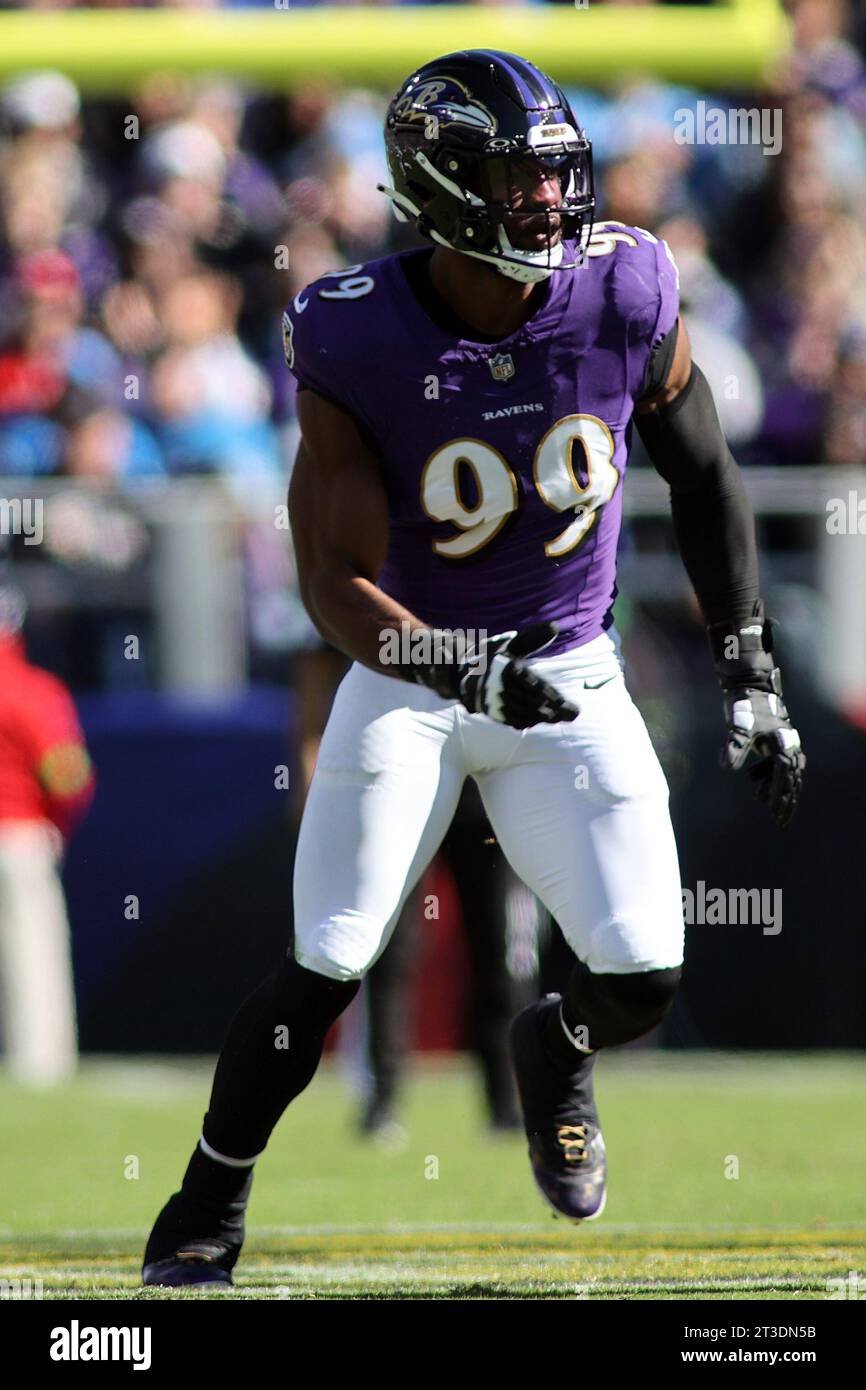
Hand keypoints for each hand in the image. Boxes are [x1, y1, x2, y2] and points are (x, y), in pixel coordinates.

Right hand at [458, 624, 578, 728]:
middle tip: (571, 714)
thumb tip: (556, 627)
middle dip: (552, 709)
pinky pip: (510, 719)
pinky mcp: (491, 711)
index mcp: (506, 668)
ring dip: (542, 717)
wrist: (462, 672)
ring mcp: (495, 701)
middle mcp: (500, 686)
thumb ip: (534, 638)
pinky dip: (526, 721)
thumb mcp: (512, 644)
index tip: (562, 701)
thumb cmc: (494, 655)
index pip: (530, 683)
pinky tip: (539, 721)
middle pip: (530, 701)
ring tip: (559, 718)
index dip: (546, 693)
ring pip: (522, 712)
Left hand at [720, 677, 804, 827]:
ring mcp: (784, 743)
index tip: (775, 813)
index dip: (780, 795)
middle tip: (779, 820)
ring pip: (787, 774)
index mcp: (783, 745)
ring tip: (760, 800)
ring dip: (776, 788)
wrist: (749, 687)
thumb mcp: (738, 728)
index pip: (784, 776)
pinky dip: (769, 776)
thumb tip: (726, 767)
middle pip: (792, 779)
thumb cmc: (745, 707)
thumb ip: (734, 747)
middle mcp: (788, 745)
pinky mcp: (777, 741)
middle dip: (785, 800)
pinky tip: (753, 781)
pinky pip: (778, 765)